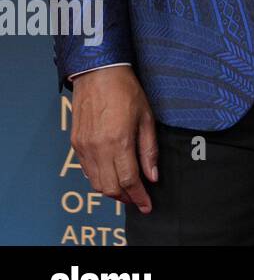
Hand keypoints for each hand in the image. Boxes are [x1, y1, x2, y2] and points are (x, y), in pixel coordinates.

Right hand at [69, 65, 158, 212]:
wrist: (98, 73)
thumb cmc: (126, 91)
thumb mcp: (147, 118)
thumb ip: (149, 149)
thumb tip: (152, 176)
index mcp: (119, 141)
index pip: (129, 180)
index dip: (139, 196)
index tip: (147, 205)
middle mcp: (98, 148)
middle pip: (110, 187)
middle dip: (125, 198)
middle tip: (139, 198)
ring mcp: (84, 147)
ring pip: (96, 182)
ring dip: (111, 191)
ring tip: (127, 190)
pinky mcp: (75, 143)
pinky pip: (86, 171)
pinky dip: (99, 178)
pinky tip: (111, 175)